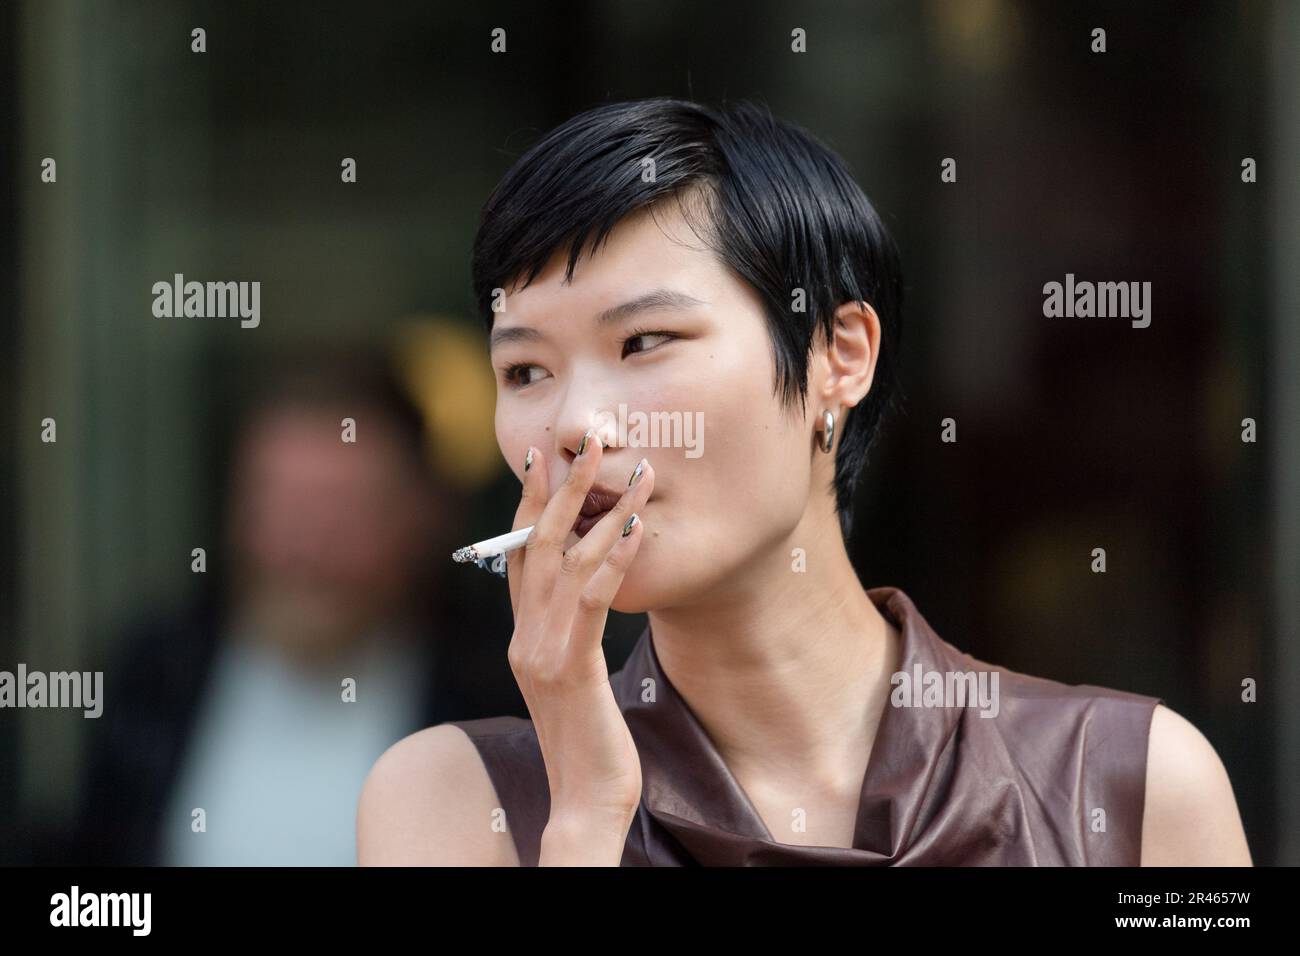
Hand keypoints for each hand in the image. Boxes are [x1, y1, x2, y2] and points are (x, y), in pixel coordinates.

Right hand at [504, 430, 654, 858]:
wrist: (583, 801)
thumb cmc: (588, 743)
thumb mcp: (572, 682)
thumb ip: (571, 638)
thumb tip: (587, 597)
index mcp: (522, 638)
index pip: (521, 557)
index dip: (529, 505)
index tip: (543, 459)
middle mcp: (523, 636)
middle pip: (540, 546)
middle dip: (564, 487)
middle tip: (590, 441)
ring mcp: (541, 651)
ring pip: (569, 562)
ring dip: (605, 511)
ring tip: (638, 472)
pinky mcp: (570, 667)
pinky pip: (592, 600)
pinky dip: (614, 559)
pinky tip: (637, 530)